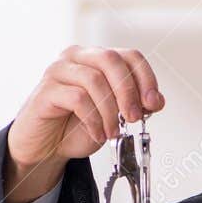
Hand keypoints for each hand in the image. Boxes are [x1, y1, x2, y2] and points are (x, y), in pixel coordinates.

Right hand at [3, 45, 163, 202]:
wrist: (45, 146)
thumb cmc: (76, 126)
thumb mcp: (114, 116)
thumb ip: (135, 105)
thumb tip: (156, 101)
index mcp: (97, 58)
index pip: (129, 56)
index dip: (146, 78)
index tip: (152, 103)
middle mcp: (77, 57)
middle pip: (111, 60)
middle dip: (128, 91)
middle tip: (134, 118)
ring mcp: (59, 71)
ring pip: (94, 80)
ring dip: (109, 111)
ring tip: (113, 132)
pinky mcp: (46, 90)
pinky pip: (77, 98)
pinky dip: (92, 120)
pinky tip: (97, 133)